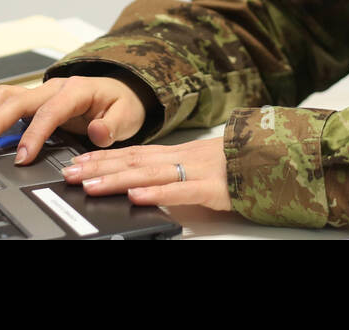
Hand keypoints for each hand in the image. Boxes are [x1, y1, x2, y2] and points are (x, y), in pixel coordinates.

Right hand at [0, 75, 146, 162]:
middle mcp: (55, 87)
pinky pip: (7, 99)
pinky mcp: (35, 99)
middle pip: (20, 99)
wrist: (122, 92)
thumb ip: (112, 126)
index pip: (50, 112)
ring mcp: (43, 91)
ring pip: (8, 95)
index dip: (34, 134)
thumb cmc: (121, 104)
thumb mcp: (126, 117)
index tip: (22, 157)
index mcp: (77, 90)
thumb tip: (98, 132)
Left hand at [62, 136, 230, 210]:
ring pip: (150, 173)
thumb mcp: (201, 165)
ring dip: (117, 179)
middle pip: (133, 161)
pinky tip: (137, 196)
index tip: (74, 162)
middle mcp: (183, 158)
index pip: (132, 153)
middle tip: (68, 175)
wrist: (280, 158)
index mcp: (178, 153)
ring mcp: (198, 170)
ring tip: (90, 185)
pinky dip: (158, 192)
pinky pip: (183, 190)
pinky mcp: (215, 187)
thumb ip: (173, 171)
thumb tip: (140, 181)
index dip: (101, 157)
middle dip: (98, 167)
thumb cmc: (241, 165)